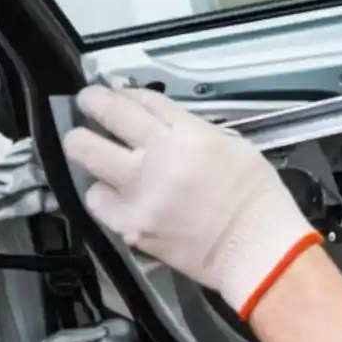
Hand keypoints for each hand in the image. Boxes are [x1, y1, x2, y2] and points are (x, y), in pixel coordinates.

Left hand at [63, 86, 320, 318]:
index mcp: (190, 135)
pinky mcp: (128, 223)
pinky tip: (114, 192)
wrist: (255, 248)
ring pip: (86, 154)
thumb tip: (164, 125)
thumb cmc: (255, 197)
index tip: (116, 93)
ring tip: (90, 148)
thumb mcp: (235, 145)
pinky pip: (96, 199)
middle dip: (92, 103)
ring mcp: (139, 191)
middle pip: (106, 114)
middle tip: (89, 104)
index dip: (124, 92)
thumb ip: (194, 131)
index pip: (143, 100)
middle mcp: (159, 157)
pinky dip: (102, 192)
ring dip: (86, 146)